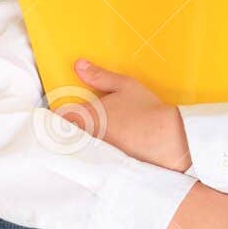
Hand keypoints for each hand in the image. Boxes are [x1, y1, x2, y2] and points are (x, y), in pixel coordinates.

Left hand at [53, 60, 190, 170]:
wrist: (168, 137)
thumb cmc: (146, 109)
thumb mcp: (124, 85)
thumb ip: (99, 75)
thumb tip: (78, 65)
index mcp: (89, 115)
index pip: (60, 117)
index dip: (58, 114)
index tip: (62, 110)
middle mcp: (89, 136)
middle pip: (68, 134)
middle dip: (68, 129)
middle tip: (75, 123)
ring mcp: (99, 152)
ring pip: (81, 146)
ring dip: (82, 141)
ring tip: (91, 135)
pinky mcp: (111, 163)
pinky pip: (95, 158)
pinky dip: (96, 154)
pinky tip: (108, 148)